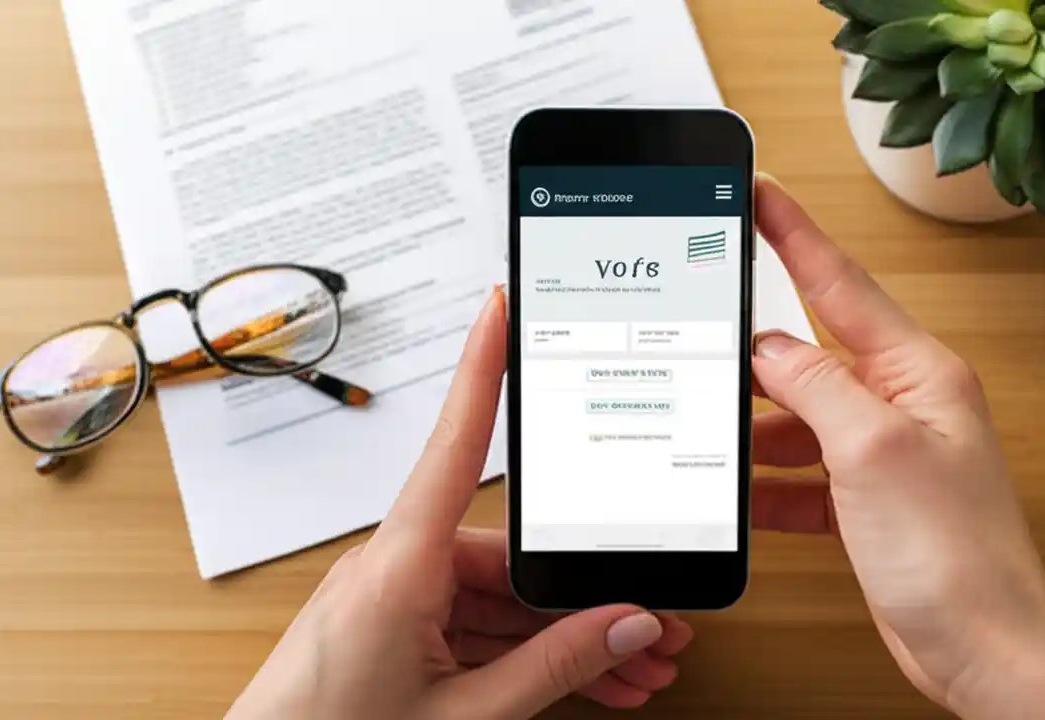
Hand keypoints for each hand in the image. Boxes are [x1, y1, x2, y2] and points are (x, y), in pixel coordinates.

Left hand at [227, 288, 691, 719]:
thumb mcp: (466, 717)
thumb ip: (554, 667)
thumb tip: (627, 624)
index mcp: (400, 565)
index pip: (454, 442)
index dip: (481, 367)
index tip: (499, 309)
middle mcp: (394, 566)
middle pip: (509, 555)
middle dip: (585, 595)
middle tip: (651, 625)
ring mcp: (393, 597)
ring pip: (499, 600)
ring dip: (565, 636)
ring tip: (630, 669)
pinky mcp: (393, 626)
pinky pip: (473, 625)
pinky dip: (524, 653)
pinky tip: (580, 678)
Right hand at [749, 175, 1044, 719]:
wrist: (980, 648)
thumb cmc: (954, 554)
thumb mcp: (872, 450)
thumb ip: (816, 387)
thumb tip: (770, 350)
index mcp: (920, 373)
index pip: (842, 284)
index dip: (794, 235)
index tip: (758, 193)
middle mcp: (902, 405)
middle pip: (812, 354)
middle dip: (758, 352)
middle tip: (705, 328)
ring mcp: (882, 454)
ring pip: (798, 418)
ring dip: (757, 431)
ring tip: (713, 434)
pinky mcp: (864, 501)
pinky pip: (801, 475)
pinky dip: (769, 485)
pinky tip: (743, 494)